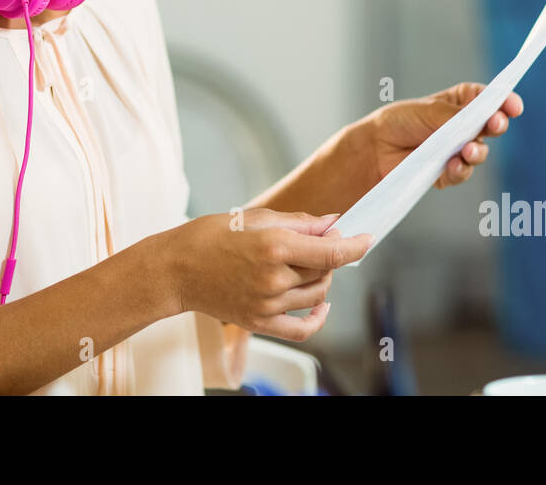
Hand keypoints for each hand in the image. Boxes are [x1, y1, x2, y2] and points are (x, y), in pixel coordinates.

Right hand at [157, 209, 370, 341]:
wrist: (176, 268)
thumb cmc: (211, 236)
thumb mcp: (257, 217)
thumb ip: (300, 222)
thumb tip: (333, 222)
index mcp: (274, 246)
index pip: (331, 251)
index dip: (356, 245)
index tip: (368, 238)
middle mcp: (274, 278)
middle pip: (325, 271)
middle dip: (330, 254)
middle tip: (318, 241)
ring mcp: (267, 304)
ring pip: (317, 295)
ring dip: (322, 279)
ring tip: (306, 264)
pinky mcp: (259, 322)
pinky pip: (302, 328)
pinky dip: (318, 318)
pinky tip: (322, 304)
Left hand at [365, 83, 522, 189]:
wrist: (376, 148)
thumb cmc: (401, 120)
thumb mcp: (430, 110)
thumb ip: (456, 116)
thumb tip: (481, 120)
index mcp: (460, 103)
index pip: (487, 99)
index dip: (503, 101)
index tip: (513, 105)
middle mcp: (463, 126)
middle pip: (490, 126)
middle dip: (497, 125)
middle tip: (496, 124)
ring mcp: (457, 150)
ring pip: (480, 152)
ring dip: (477, 152)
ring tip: (468, 151)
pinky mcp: (447, 171)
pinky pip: (462, 172)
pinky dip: (460, 169)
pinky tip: (453, 165)